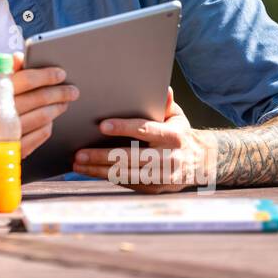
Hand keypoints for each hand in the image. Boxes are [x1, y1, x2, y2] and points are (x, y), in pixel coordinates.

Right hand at [11, 52, 78, 157]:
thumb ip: (4, 72)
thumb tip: (19, 57)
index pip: (26, 79)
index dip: (46, 75)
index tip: (61, 73)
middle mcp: (1, 113)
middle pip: (39, 100)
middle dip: (59, 93)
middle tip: (72, 91)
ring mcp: (8, 134)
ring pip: (43, 119)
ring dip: (56, 109)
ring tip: (64, 103)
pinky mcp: (13, 150)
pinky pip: (39, 137)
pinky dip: (47, 127)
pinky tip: (50, 121)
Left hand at [71, 87, 213, 193]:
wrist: (200, 163)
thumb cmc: (180, 133)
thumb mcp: (177, 116)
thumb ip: (166, 104)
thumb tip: (165, 89)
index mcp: (174, 136)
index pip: (145, 130)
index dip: (123, 128)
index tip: (102, 126)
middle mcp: (169, 158)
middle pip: (131, 157)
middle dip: (102, 155)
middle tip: (79, 152)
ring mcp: (162, 176)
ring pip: (126, 174)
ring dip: (99, 169)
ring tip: (77, 163)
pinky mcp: (155, 188)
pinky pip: (127, 183)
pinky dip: (106, 177)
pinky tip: (89, 170)